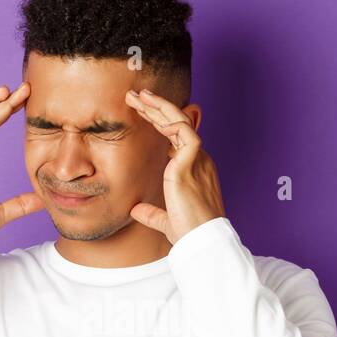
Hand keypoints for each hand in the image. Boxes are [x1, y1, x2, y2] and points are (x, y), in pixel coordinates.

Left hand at [124, 87, 225, 244]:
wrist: (201, 240)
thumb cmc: (189, 233)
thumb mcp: (167, 219)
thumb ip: (152, 212)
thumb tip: (136, 210)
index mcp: (194, 170)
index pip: (176, 138)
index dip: (159, 123)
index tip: (141, 113)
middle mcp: (198, 160)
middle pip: (177, 125)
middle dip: (155, 108)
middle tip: (134, 95)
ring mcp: (197, 160)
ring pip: (180, 122)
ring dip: (159, 106)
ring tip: (139, 95)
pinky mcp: (192, 163)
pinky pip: (184, 132)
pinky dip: (170, 120)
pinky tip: (151, 112)